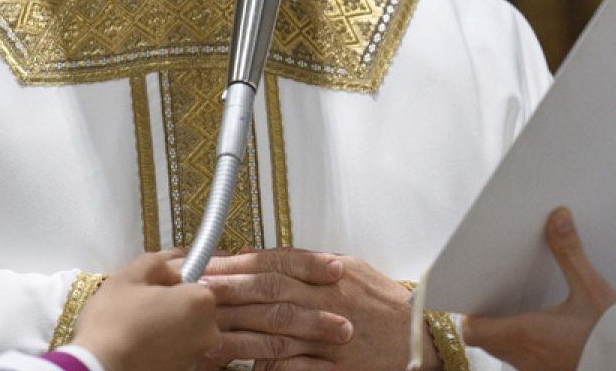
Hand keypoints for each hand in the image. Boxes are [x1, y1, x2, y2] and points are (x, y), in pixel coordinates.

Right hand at [72, 251, 218, 370]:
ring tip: (139, 330)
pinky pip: (177, 352)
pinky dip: (164, 348)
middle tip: (143, 309)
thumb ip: (156, 264)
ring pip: (187, 333)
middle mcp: (207, 332)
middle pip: (196, 310)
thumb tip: (172, 272)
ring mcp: (196, 356)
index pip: (198, 284)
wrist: (98, 368)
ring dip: (170, 328)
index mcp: (199, 303)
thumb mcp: (128, 277)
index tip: (152, 291)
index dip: (174, 285)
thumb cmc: (113, 319)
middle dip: (175, 307)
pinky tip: (141, 347)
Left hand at [200, 247, 432, 370]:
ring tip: (206, 330)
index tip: (209, 264)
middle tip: (194, 289)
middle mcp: (328, 302)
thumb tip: (266, 256)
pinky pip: (294, 368)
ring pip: (276, 331)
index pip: (275, 262)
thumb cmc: (385, 304)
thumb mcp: (353, 269)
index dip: (239, 263)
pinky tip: (243, 365)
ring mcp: (330, 337)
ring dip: (238, 330)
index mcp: (331, 274)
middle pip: (269, 292)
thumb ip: (310, 264)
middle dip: (229, 289)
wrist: (421, 338)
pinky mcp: (334, 368)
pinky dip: (268, 366)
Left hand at [461, 207, 615, 370]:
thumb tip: (557, 218)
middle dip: (485, 318)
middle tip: (493, 292)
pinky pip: (523, 360)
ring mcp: (537, 369)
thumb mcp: (592, 289)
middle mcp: (526, 356)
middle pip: (484, 341)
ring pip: (503, 352)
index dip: (468, 313)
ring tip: (515, 306)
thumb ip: (570, 253)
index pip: (472, 331)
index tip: (473, 292)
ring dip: (503, 332)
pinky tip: (540, 327)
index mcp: (526, 333)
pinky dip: (522, 344)